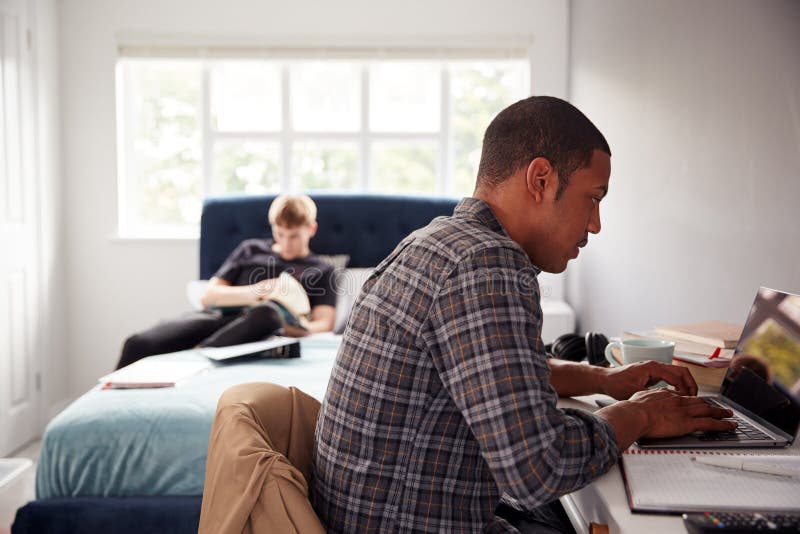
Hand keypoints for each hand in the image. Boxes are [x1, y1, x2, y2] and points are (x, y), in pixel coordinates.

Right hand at [596, 388, 736, 447]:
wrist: (634, 414)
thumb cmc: (633, 408)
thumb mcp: (640, 396)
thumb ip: (648, 397)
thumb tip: (647, 399)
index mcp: (667, 395)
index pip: (684, 397)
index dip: (693, 400)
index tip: (697, 402)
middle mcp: (679, 401)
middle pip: (700, 402)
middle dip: (712, 405)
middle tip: (720, 408)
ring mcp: (685, 412)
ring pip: (708, 411)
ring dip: (721, 413)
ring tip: (729, 415)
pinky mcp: (688, 423)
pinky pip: (710, 423)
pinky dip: (722, 424)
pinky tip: (730, 426)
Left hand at [601, 360, 697, 399]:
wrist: (605, 380)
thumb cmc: (616, 384)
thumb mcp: (635, 393)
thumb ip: (652, 395)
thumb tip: (668, 400)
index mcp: (652, 367)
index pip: (676, 376)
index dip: (685, 389)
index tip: (689, 399)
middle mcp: (655, 365)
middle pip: (681, 371)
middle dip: (690, 383)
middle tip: (695, 397)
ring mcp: (654, 368)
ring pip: (677, 372)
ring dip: (685, 383)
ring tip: (689, 397)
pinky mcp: (652, 373)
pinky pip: (670, 376)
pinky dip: (677, 384)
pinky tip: (678, 395)